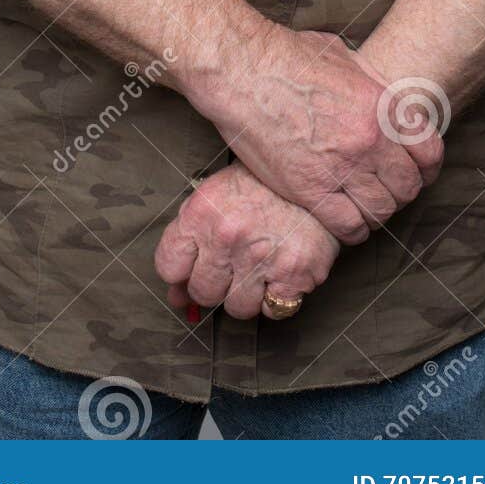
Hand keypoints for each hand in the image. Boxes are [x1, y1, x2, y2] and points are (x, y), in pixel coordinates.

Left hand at [155, 161, 338, 319]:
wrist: (316, 172)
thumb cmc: (262, 184)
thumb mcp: (217, 196)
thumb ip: (190, 242)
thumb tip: (175, 295)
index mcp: (201, 212)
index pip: (169, 266)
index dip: (182, 269)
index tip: (196, 264)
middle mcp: (227, 236)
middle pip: (202, 292)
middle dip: (215, 283)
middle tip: (233, 263)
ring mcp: (261, 258)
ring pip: (237, 308)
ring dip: (247, 294)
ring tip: (260, 265)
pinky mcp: (296, 275)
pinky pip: (274, 311)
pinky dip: (278, 298)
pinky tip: (282, 270)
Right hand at [191, 26, 444, 244]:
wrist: (244, 71)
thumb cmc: (289, 56)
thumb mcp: (346, 57)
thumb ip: (372, 82)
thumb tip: (384, 93)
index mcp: (382, 106)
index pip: (429, 153)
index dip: (426, 168)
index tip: (417, 172)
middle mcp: (369, 140)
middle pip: (407, 187)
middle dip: (399, 191)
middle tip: (383, 189)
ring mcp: (341, 167)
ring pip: (380, 211)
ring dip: (375, 212)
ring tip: (362, 206)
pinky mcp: (310, 189)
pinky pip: (347, 226)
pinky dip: (351, 229)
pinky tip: (344, 221)